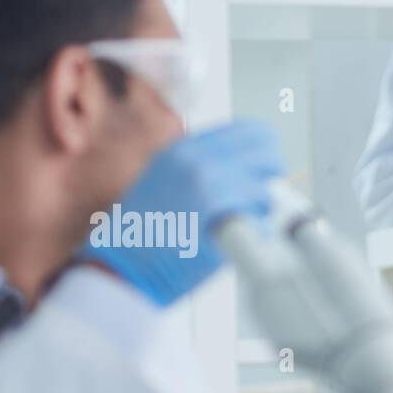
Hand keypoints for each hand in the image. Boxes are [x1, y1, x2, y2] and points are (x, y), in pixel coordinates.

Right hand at [81, 120, 283, 306]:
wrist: (121, 262)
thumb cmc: (143, 232)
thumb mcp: (165, 181)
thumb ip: (202, 171)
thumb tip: (245, 173)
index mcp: (184, 148)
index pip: (247, 131)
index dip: (266, 149)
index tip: (269, 166)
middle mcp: (196, 158)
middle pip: (265, 149)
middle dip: (272, 173)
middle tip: (266, 194)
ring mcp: (207, 181)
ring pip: (264, 185)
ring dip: (263, 206)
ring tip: (245, 222)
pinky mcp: (216, 210)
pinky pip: (258, 214)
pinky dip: (258, 228)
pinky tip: (242, 236)